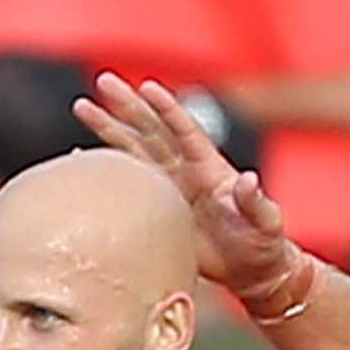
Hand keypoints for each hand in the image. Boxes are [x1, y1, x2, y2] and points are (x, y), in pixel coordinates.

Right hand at [75, 74, 305, 306]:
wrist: (251, 268)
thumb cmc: (263, 242)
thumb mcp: (266, 220)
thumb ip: (256, 201)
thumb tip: (248, 181)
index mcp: (210, 167)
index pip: (185, 131)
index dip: (168, 109)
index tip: (147, 87)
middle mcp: (185, 170)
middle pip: (151, 131)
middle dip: (128, 105)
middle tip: (104, 81)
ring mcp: (169, 187)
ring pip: (133, 150)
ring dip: (109, 128)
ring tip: (83, 106)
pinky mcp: (157, 208)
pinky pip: (128, 183)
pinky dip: (107, 168)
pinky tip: (84, 155)